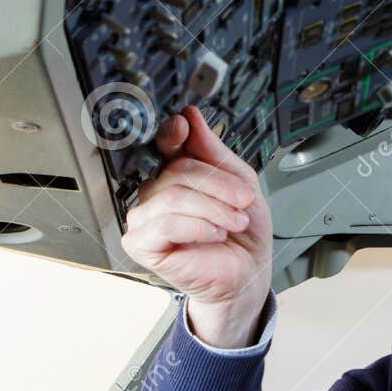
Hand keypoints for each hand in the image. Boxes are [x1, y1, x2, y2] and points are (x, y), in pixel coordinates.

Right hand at [120, 105, 273, 347]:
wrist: (247, 273)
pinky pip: (167, 223)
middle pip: (176, 170)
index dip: (171, 133)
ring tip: (235, 222)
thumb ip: (214, 152)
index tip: (183, 126)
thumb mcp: (240, 183)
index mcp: (176, 176)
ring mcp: (145, 219)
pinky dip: (199, 226)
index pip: (164, 146)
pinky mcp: (143, 244)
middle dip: (217, 185)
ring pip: (173, 195)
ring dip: (213, 208)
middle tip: (242, 200)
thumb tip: (193, 117)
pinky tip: (216, 234)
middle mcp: (156, 195)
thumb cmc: (242, 234)